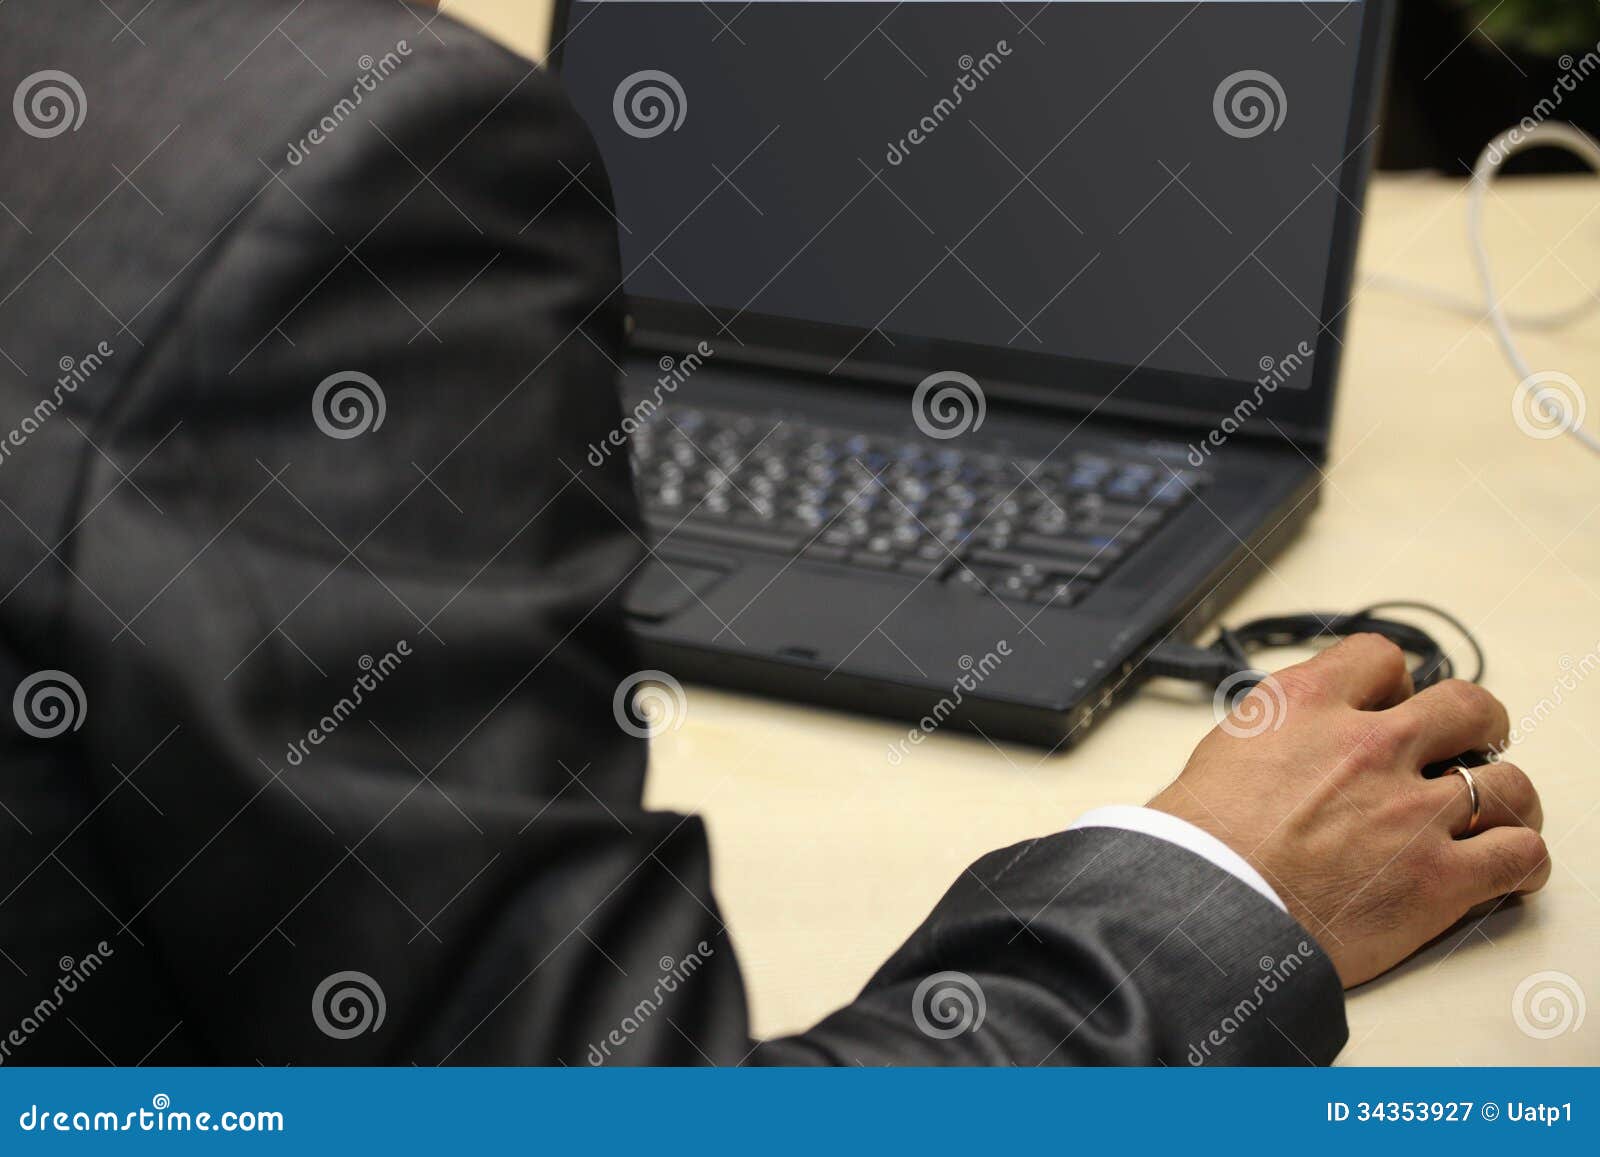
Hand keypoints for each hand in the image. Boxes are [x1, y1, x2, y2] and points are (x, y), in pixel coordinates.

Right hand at [1148, 634, 1549, 986]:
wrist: (1203, 908)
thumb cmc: (1196, 843)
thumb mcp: (1223, 750)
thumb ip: (1278, 734)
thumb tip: (1295, 747)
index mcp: (1307, 705)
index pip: (1380, 658)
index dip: (1393, 683)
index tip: (1392, 704)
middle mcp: (1369, 746)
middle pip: (1467, 707)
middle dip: (1477, 725)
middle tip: (1470, 745)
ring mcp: (1410, 812)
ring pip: (1507, 783)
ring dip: (1506, 798)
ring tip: (1498, 813)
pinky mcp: (1437, 879)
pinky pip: (1518, 854)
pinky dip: (1521, 861)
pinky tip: (1506, 870)